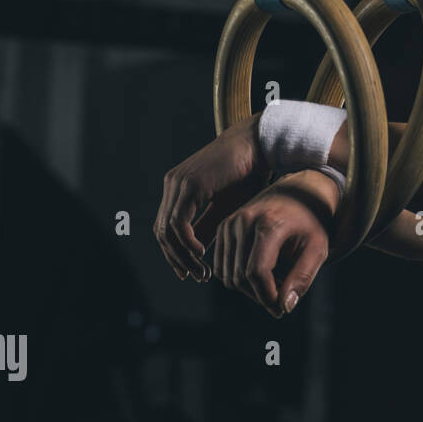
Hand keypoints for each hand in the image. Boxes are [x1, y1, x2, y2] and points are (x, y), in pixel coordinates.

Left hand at [155, 115, 266, 280]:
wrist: (260, 145)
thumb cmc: (250, 173)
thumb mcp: (227, 207)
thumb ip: (209, 227)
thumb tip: (198, 252)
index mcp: (179, 188)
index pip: (166, 228)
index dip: (174, 254)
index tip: (190, 272)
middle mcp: (173, 184)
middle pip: (162, 231)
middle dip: (176, 258)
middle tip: (195, 276)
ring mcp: (179, 183)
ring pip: (167, 230)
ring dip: (182, 255)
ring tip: (201, 270)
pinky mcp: (190, 185)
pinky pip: (179, 222)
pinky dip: (187, 242)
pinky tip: (202, 253)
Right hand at [209, 169, 340, 317]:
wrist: (299, 192)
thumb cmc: (312, 223)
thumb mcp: (317, 249)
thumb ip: (302, 278)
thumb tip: (284, 307)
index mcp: (269, 224)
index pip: (256, 272)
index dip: (267, 296)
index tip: (281, 309)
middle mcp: (244, 221)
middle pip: (240, 276)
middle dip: (259, 295)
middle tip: (281, 298)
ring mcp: (230, 224)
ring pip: (227, 275)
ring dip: (249, 290)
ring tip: (275, 284)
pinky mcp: (223, 228)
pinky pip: (221, 267)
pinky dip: (238, 278)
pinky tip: (262, 276)